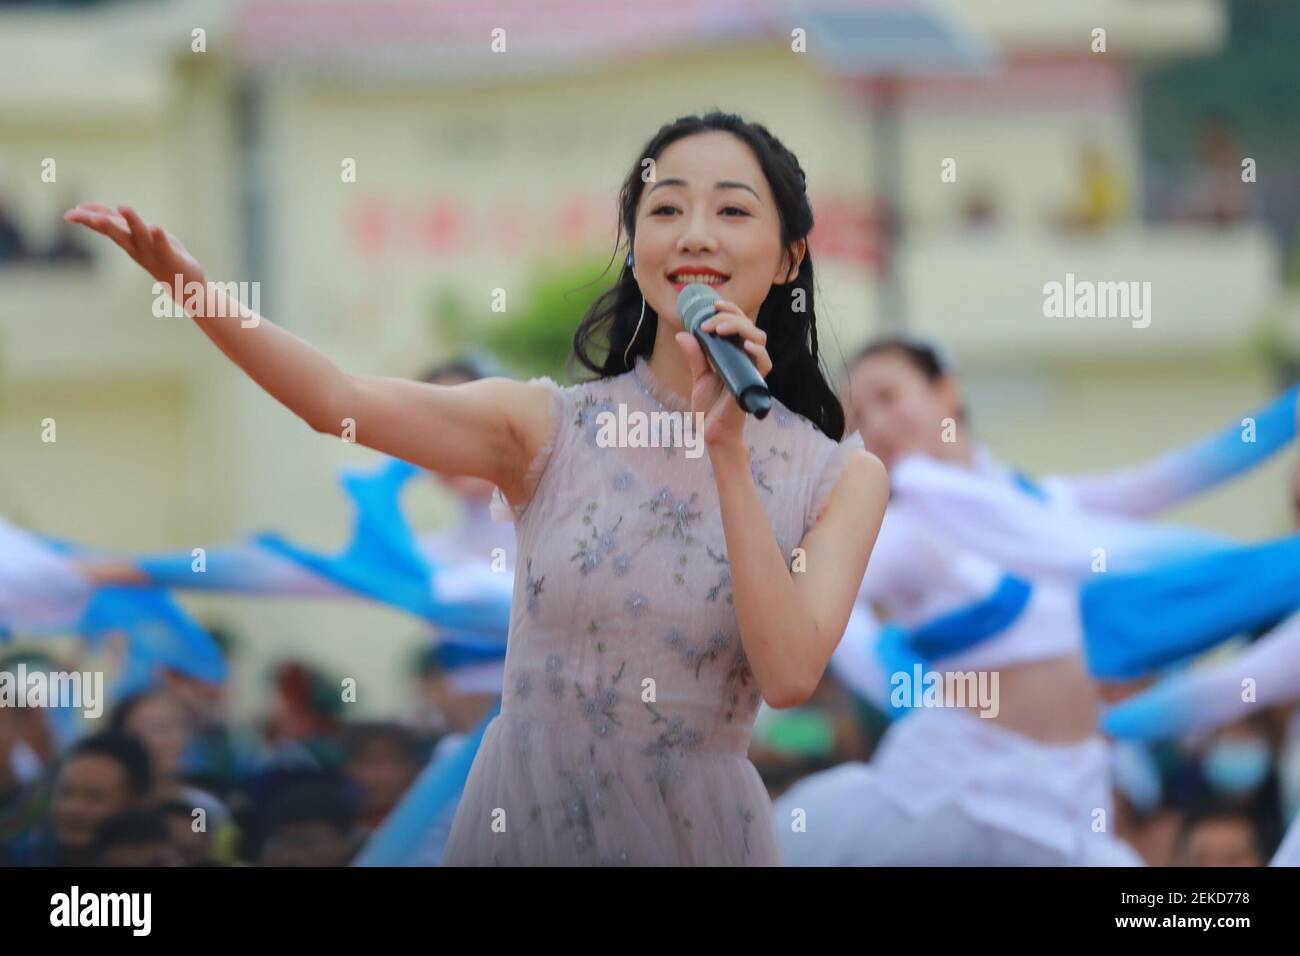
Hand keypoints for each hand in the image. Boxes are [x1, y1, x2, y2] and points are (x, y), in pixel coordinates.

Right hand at [63, 202, 205, 300]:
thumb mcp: (137, 236)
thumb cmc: (159, 256)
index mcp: (127, 241)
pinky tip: (156, 228)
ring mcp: (155, 253)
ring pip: (141, 236)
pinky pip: (166, 247)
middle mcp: (137, 248)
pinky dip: (160, 238)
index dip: (87, 220)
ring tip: (123, 206)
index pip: (104, 228)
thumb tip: (95, 212)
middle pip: (118, 233)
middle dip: (104, 223)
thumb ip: (121, 224)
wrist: (186, 286)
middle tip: (89, 215)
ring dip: (132, 222)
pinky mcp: (173, 258)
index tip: (68, 214)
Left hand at [673, 299, 771, 449]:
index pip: (739, 324)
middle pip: (750, 326)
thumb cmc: (709, 406)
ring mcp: (752, 369)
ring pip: (759, 338)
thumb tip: (683, 333)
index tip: (712, 305)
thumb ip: (694, 356)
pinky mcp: (755, 383)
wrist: (713, 432)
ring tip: (719, 329)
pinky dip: (758, 352)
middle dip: (731, 316)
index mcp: (734, 353)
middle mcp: (746, 358)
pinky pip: (765, 363)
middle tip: (710, 319)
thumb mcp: (698, 376)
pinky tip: (746, 346)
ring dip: (740, 328)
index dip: (729, 311)